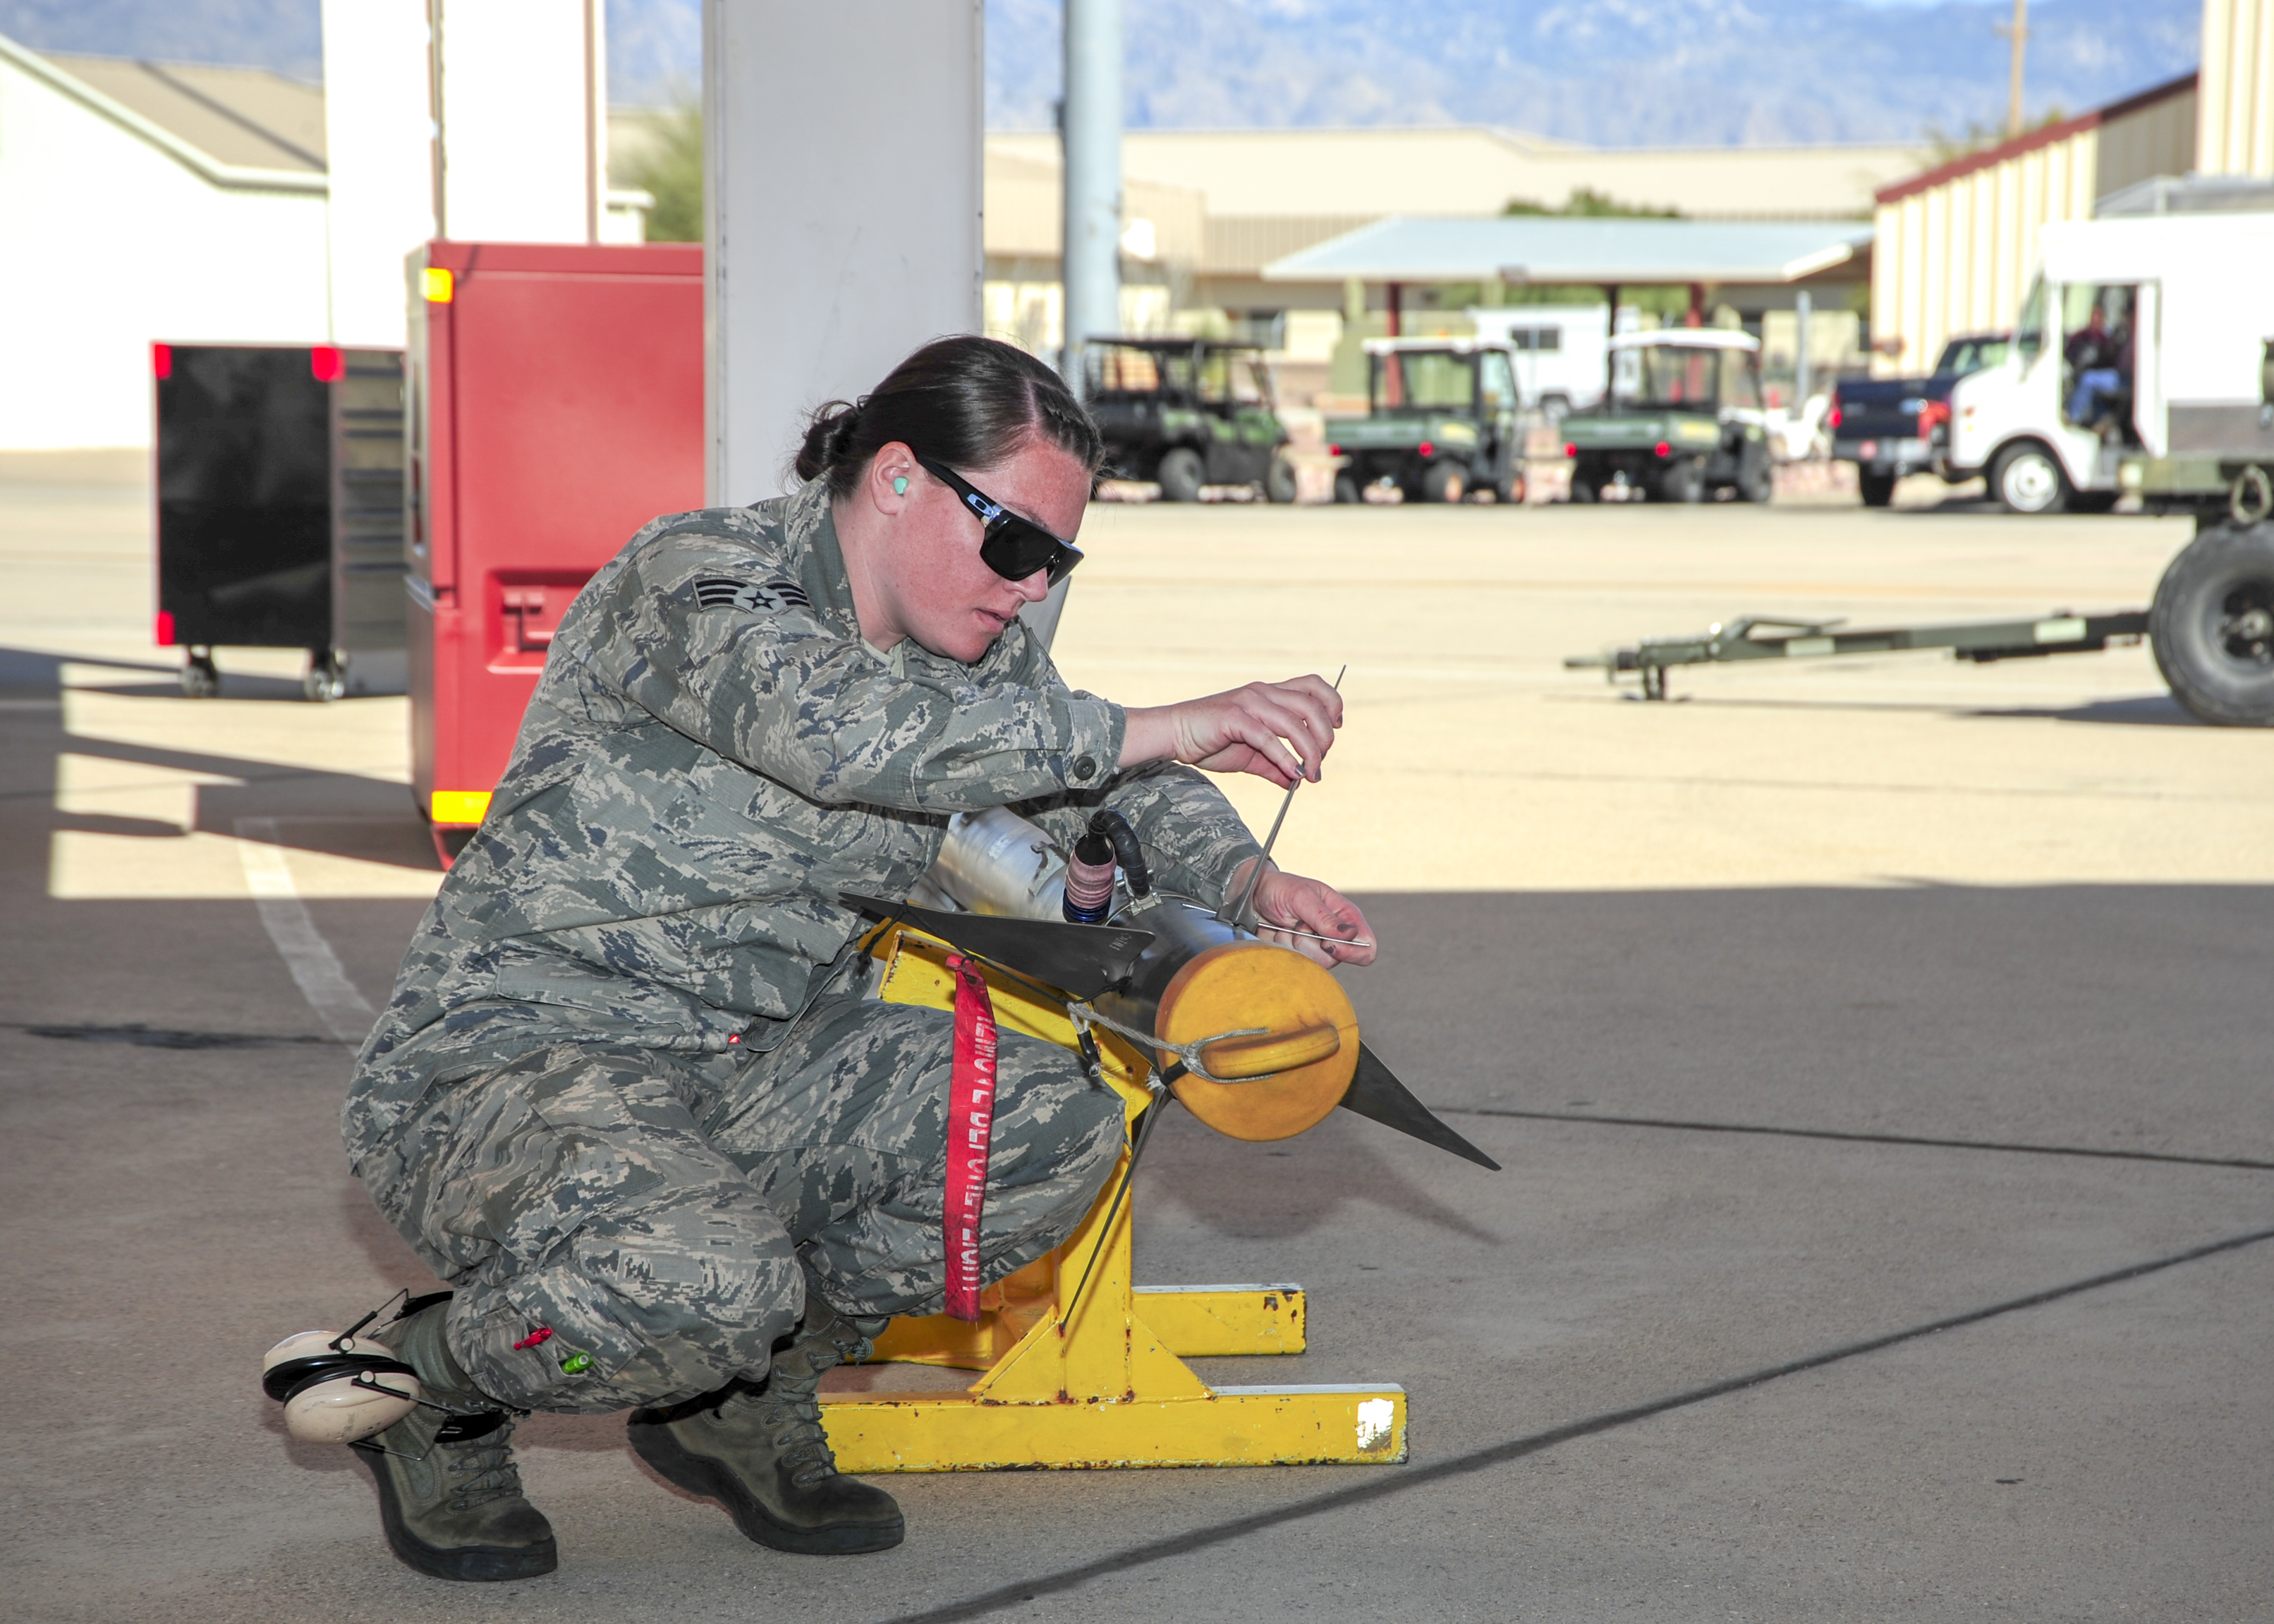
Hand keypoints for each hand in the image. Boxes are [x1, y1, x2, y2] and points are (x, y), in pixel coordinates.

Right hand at [1120, 675, 1342, 788]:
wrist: (1173, 734)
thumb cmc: (1210, 741)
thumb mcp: (1251, 756)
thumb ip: (1275, 764)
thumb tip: (1297, 781)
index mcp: (1269, 693)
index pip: (1313, 686)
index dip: (1332, 704)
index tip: (1335, 729)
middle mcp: (1263, 692)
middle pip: (1313, 704)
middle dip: (1325, 736)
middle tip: (1321, 763)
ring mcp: (1249, 702)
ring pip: (1295, 722)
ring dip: (1310, 751)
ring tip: (1311, 774)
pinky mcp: (1234, 717)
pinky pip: (1268, 737)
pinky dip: (1285, 756)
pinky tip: (1292, 773)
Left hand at [1231, 860, 1376, 967]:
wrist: (1253, 894)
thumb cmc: (1281, 888)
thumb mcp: (1302, 896)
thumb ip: (1324, 917)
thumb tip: (1350, 935)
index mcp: (1345, 916)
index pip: (1366, 947)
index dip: (1352, 952)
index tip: (1327, 944)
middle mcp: (1334, 934)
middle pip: (1336, 959)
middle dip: (1312, 945)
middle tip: (1298, 924)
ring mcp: (1316, 946)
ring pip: (1315, 964)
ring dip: (1294, 945)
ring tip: (1287, 926)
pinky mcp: (1299, 954)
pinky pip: (1295, 963)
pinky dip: (1283, 949)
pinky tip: (1279, 933)